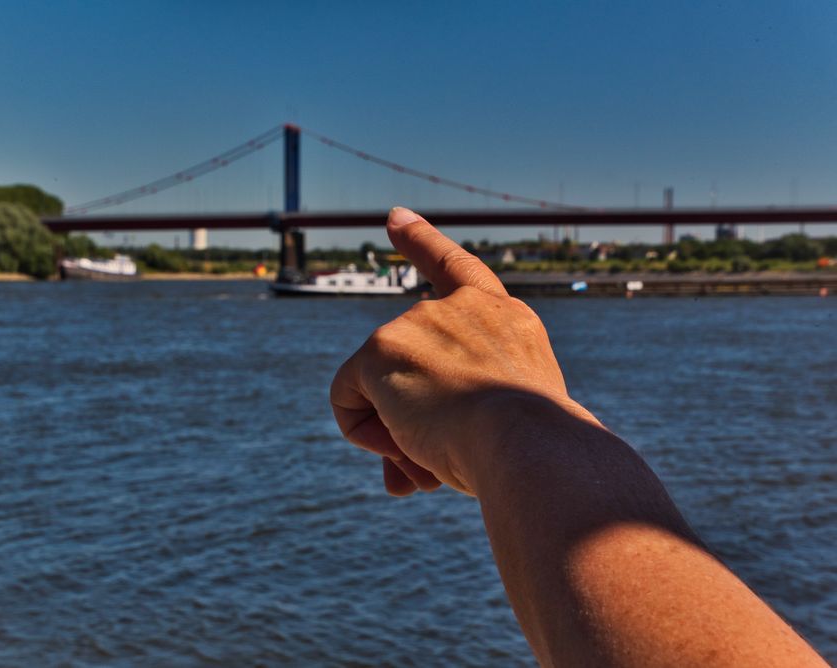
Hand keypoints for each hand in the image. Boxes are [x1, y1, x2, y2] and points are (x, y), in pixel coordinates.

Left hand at [331, 207, 589, 495]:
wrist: (533, 445)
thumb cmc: (531, 452)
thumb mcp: (500, 431)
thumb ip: (451, 432)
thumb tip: (399, 476)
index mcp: (505, 320)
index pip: (457, 270)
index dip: (422, 241)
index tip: (394, 217)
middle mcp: (462, 309)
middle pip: (405, 365)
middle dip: (406, 420)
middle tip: (431, 468)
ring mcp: (419, 322)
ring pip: (377, 388)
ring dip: (393, 433)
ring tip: (431, 456)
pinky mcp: (382, 346)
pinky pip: (346, 399)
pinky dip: (361, 431)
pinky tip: (400, 444)